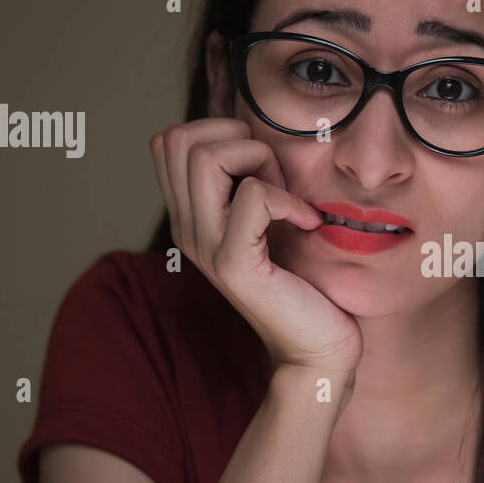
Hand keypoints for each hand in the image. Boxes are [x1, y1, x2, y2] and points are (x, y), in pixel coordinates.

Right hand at [149, 118, 362, 373]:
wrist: (314, 349)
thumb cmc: (302, 282)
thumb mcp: (267, 221)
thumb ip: (249, 182)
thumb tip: (257, 133)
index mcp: (189, 216)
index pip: (169, 139)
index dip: (219, 133)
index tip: (260, 170)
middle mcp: (186, 229)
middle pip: (180, 139)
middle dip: (238, 140)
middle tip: (274, 180)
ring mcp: (205, 247)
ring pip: (207, 157)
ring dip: (259, 162)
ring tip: (286, 200)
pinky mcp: (235, 265)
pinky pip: (254, 196)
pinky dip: (289, 199)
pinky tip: (306, 224)